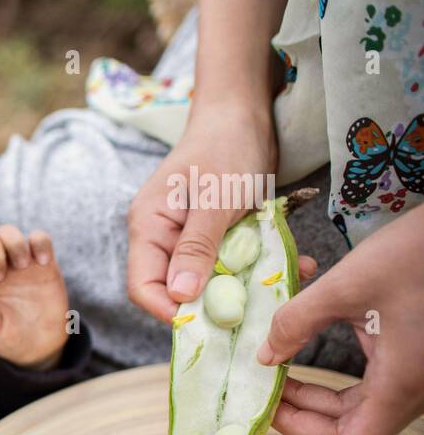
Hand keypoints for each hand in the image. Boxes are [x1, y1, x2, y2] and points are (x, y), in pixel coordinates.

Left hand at [0, 225, 69, 369]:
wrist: (39, 344)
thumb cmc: (8, 338)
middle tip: (1, 277)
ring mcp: (18, 262)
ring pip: (8, 232)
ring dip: (13, 243)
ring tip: (21, 266)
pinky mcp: (43, 263)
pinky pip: (40, 238)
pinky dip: (41, 243)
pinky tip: (43, 263)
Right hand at [126, 103, 276, 321]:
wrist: (244, 112)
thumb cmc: (225, 146)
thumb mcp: (216, 199)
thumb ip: (197, 248)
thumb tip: (180, 297)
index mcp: (149, 227)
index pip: (143, 286)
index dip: (169, 310)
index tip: (208, 322)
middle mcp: (163, 236)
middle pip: (176, 288)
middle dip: (214, 302)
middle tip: (253, 308)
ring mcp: (188, 236)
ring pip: (208, 279)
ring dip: (245, 285)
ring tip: (285, 279)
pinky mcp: (214, 234)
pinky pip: (230, 262)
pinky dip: (258, 267)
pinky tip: (291, 263)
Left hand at [259, 211, 423, 434]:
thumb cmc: (419, 254)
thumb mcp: (348, 283)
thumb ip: (298, 322)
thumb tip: (262, 356)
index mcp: (399, 386)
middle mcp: (407, 391)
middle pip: (343, 432)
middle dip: (294, 423)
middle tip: (251, 404)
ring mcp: (409, 377)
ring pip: (350, 411)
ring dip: (305, 400)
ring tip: (264, 377)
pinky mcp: (408, 359)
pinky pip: (361, 388)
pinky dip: (324, 382)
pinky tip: (291, 355)